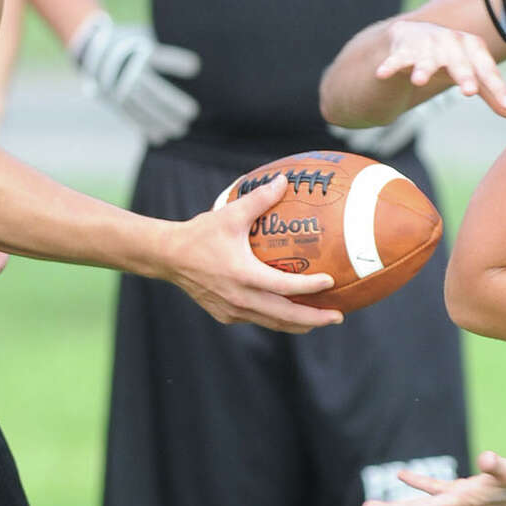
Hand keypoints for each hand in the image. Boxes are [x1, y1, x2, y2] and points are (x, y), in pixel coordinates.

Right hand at [70, 10, 200, 143]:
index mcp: (137, 49)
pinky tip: (161, 137)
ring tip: (181, 129)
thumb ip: (163, 44)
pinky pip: (129, 116)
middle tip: (192, 113)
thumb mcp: (144, 35)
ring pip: (141, 106)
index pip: (158, 56)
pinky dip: (145, 128)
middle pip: (151, 88)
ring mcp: (118, 86)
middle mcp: (126, 68)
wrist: (93, 48)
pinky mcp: (113, 100)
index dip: (176, 62)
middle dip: (171, 102)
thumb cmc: (131, 41)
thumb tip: (197, 60)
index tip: (196, 66)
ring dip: (161, 120)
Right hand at [165, 176, 344, 333]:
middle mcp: (240, 299)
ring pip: (273, 323)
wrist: (168, 257)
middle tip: (338, 316)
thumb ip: (259, 199)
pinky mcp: (226, 315)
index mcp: (244, 276)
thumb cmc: (200, 234)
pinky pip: (259, 320)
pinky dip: (277, 319)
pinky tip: (291, 313)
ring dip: (299, 324)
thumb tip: (284, 181)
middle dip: (314, 319)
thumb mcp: (231, 214)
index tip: (331, 282)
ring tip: (321, 320)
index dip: (309, 287)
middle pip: (285, 316)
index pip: (284, 286)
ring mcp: (233, 311)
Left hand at [360, 450, 505, 505]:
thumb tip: (485, 458)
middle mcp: (459, 505)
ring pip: (422, 502)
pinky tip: (403, 476)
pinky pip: (436, 488)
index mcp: (464, 502)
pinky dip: (418, 483)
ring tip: (371, 504)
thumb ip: (500, 467)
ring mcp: (462, 499)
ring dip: (398, 502)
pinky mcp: (468, 490)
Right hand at [375, 19, 505, 119]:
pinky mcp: (400, 47)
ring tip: (420, 80)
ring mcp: (424, 43)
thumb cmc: (448, 60)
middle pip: (458, 61)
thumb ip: (493, 94)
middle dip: (463, 74)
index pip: (487, 69)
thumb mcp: (471, 76)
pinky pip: (395, 58)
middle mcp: (450, 41)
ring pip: (425, 58)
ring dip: (423, 68)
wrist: (409, 39)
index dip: (498, 88)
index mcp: (472, 47)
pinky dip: (390, 65)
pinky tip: (382, 74)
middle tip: (469, 90)